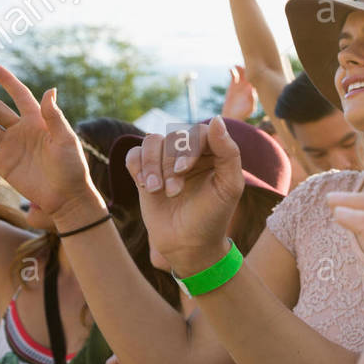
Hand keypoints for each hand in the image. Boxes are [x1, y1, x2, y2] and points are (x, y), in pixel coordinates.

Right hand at [0, 63, 105, 226]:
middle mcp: (22, 130)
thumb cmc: (72, 168)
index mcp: (38, 121)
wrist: (66, 198)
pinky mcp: (3, 163)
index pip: (20, 95)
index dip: (7, 81)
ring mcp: (10, 146)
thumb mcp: (66, 140)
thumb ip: (54, 117)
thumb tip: (50, 90)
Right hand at [125, 117, 243, 273]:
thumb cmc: (213, 216)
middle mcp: (189, 153)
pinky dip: (137, 166)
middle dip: (170, 163)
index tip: (183, 170)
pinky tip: (145, 185)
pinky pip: (134, 154)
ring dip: (152, 165)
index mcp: (213, 152)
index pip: (200, 132)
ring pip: (152, 141)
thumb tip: (215, 119)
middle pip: (174, 136)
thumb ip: (228, 152)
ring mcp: (166, 161)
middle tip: (174, 191)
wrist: (188, 244)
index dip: (189, 146)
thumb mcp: (229, 186)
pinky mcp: (145, 172)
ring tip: (156, 190)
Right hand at [220, 65, 257, 120]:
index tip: (253, 71)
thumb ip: (252, 100)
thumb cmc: (243, 114)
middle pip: (251, 74)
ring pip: (242, 73)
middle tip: (244, 66)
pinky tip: (230, 69)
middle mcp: (249, 86)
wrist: (231, 115)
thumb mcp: (249, 108)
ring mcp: (241, 84)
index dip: (257, 74)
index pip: (258, 79)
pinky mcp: (233, 84)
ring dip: (240, 68)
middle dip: (249, 69)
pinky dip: (233, 71)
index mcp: (255, 90)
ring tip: (236, 66)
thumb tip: (253, 91)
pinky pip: (234, 75)